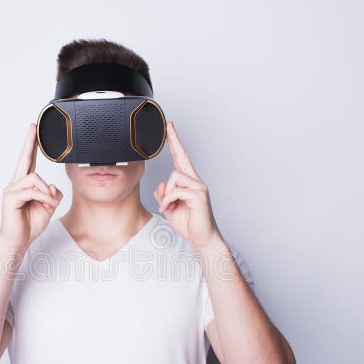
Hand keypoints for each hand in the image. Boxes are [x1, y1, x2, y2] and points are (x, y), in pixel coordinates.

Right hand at [0, 124, 63, 250]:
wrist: (19, 242)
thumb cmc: (30, 225)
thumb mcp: (48, 207)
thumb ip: (52, 194)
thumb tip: (52, 186)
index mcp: (25, 185)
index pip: (29, 161)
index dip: (32, 146)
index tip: (34, 131)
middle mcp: (16, 184)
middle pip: (24, 159)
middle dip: (29, 142)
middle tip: (33, 126)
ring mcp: (12, 190)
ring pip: (34, 178)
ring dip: (46, 191)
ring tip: (50, 203)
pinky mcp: (11, 197)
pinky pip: (32, 190)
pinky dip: (43, 197)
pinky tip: (47, 205)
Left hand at [153, 121, 221, 249]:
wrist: (202, 238)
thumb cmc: (188, 223)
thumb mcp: (169, 207)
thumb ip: (164, 195)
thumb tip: (161, 184)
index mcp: (188, 183)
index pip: (181, 159)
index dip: (175, 143)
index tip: (170, 129)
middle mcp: (195, 181)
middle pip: (182, 157)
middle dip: (175, 140)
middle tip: (169, 125)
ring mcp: (199, 187)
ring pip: (174, 177)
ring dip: (166, 194)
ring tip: (168, 206)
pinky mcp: (199, 195)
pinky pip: (176, 190)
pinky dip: (168, 200)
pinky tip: (169, 208)